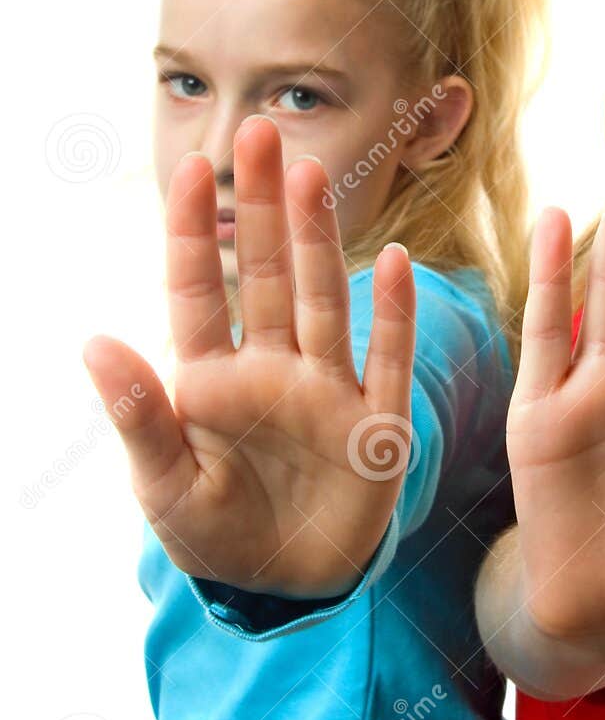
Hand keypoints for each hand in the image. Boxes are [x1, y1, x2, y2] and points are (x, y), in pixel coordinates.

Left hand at [82, 116, 415, 598]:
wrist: (287, 588)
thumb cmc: (217, 533)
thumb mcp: (164, 486)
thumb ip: (140, 416)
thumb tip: (93, 343)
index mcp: (212, 380)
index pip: (198, 291)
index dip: (192, 232)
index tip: (186, 169)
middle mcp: (272, 370)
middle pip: (267, 275)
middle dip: (262, 206)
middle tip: (260, 131)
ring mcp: (326, 393)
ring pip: (323, 301)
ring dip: (318, 241)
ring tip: (310, 175)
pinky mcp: (375, 429)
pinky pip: (386, 362)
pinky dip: (393, 316)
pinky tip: (394, 263)